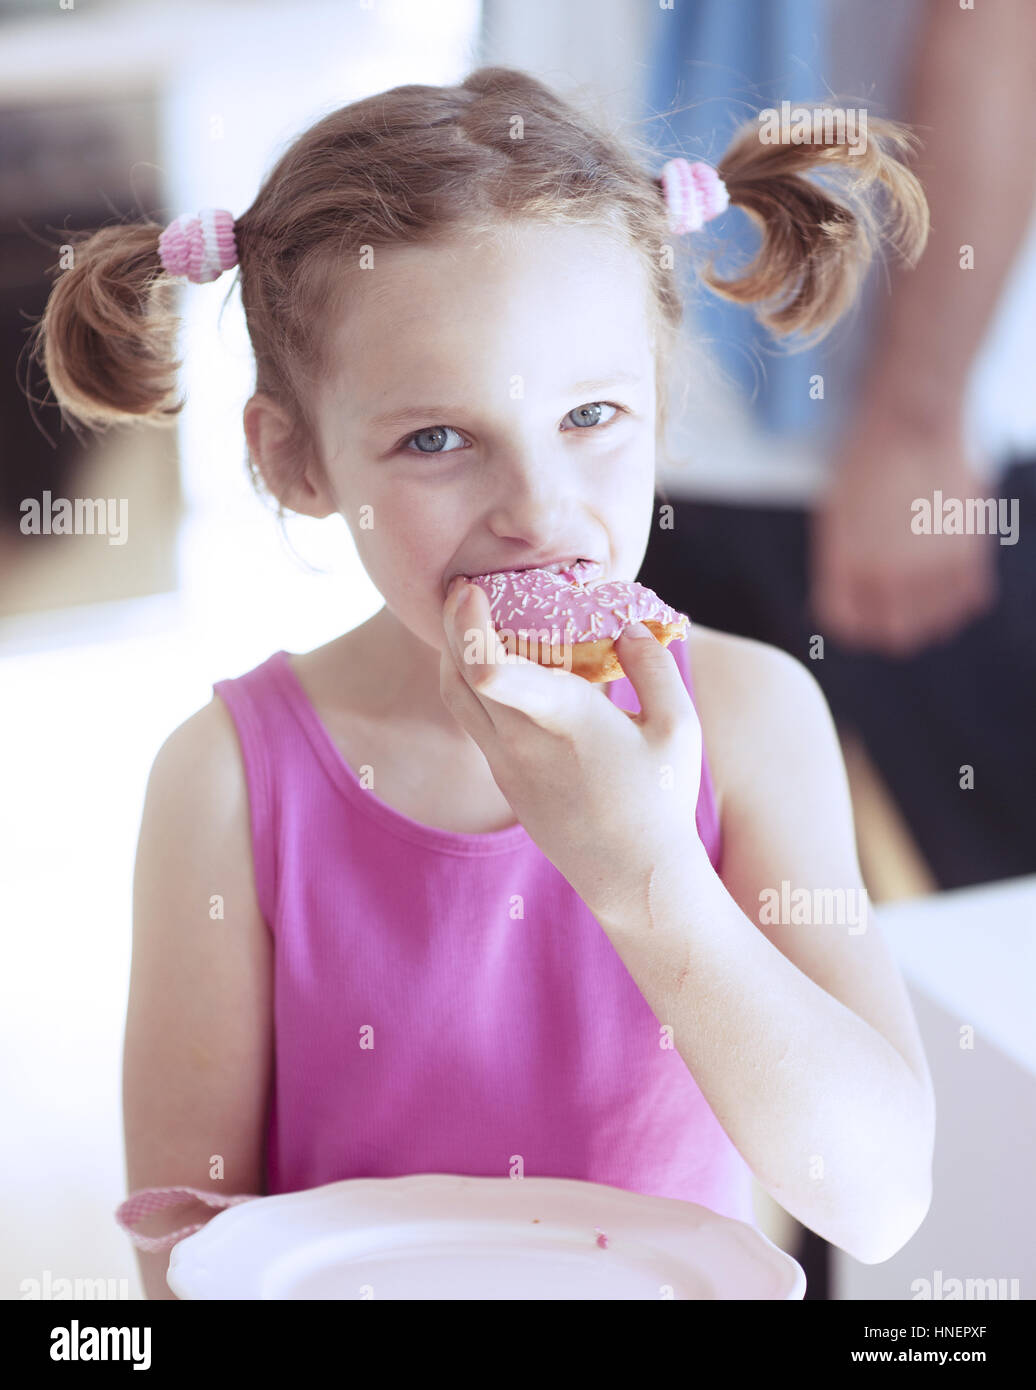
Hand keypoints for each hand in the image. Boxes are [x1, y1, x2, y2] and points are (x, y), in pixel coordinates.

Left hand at [439, 580, 706, 927]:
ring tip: (465, 614)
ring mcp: (507, 764)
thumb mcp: (678, 727)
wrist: (633, 879)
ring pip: (456, 697)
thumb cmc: (661, 801)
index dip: (474, 633)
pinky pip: (470, 719)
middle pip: (464, 674)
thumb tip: (627, 624)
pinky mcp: (504, 778)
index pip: (502, 678)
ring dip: (453, 650)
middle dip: (455, 623)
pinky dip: (467, 680)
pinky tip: (487, 659)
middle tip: (462, 584)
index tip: (469, 593)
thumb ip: (653, 666)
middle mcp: (524, 743)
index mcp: (567, 723)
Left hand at [810, 415, 996, 655]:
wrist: (912, 423)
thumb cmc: (868, 461)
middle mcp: (887, 572)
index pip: (844, 623)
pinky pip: (969, 601)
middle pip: (892, 634)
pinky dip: (960, 597)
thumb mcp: (835, 516)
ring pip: (935, 624)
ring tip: (924, 592)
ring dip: (929, 615)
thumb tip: (847, 598)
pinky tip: (949, 578)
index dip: (850, 624)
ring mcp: (931, 566)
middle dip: (888, 627)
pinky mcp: (968, 551)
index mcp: (846, 563)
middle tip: (892, 611)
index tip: (857, 615)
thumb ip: (840, 563)